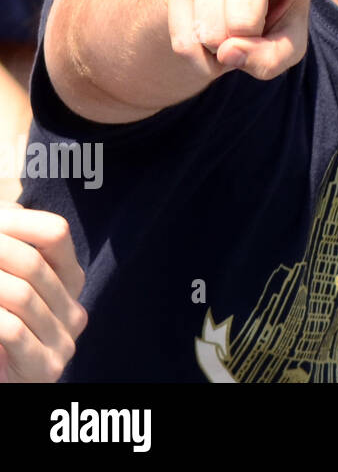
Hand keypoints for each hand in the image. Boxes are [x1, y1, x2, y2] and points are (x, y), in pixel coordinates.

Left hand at [0, 204, 86, 381]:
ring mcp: (63, 339)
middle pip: (33, 263)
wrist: (7, 384)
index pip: (55, 232)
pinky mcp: (46, 366)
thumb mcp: (10, 289)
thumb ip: (13, 252)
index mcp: (70, 280)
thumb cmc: (2, 335)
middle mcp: (73, 307)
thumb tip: (4, 212)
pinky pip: (14, 330)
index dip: (15, 222)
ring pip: (21, 295)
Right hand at [164, 0, 317, 81]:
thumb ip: (271, 57)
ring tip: (230, 26)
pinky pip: (183, 40)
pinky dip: (197, 55)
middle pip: (243, 21)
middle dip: (246, 41)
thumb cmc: (272, 17)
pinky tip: (207, 32)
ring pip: (209, 32)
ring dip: (219, 49)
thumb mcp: (287, 44)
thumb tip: (227, 52)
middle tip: (251, 25)